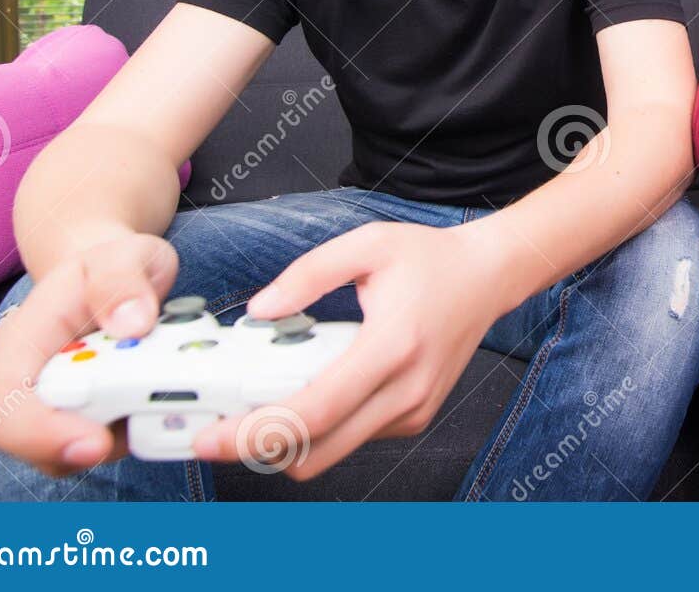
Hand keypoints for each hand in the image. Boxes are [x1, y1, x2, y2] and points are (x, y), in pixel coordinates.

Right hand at [0, 231, 178, 476]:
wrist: (115, 276)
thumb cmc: (112, 267)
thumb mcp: (125, 256)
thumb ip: (123, 281)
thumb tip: (131, 324)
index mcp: (20, 341)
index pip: (0, 400)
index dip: (37, 431)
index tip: (93, 440)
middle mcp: (23, 381)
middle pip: (27, 441)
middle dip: (81, 447)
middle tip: (137, 428)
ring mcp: (48, 406)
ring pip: (65, 454)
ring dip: (113, 442)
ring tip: (155, 403)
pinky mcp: (79, 421)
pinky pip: (97, 448)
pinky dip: (130, 437)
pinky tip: (156, 407)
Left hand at [192, 220, 514, 480]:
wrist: (489, 276)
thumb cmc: (430, 258)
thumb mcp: (367, 244)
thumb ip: (308, 273)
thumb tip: (259, 311)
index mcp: (391, 347)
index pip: (314, 411)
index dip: (254, 433)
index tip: (209, 439)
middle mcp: (405, 391)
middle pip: (315, 452)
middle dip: (257, 449)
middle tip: (219, 427)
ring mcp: (413, 410)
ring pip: (331, 453)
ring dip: (288, 439)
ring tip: (263, 399)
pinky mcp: (414, 418)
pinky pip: (353, 439)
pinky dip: (320, 428)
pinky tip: (310, 389)